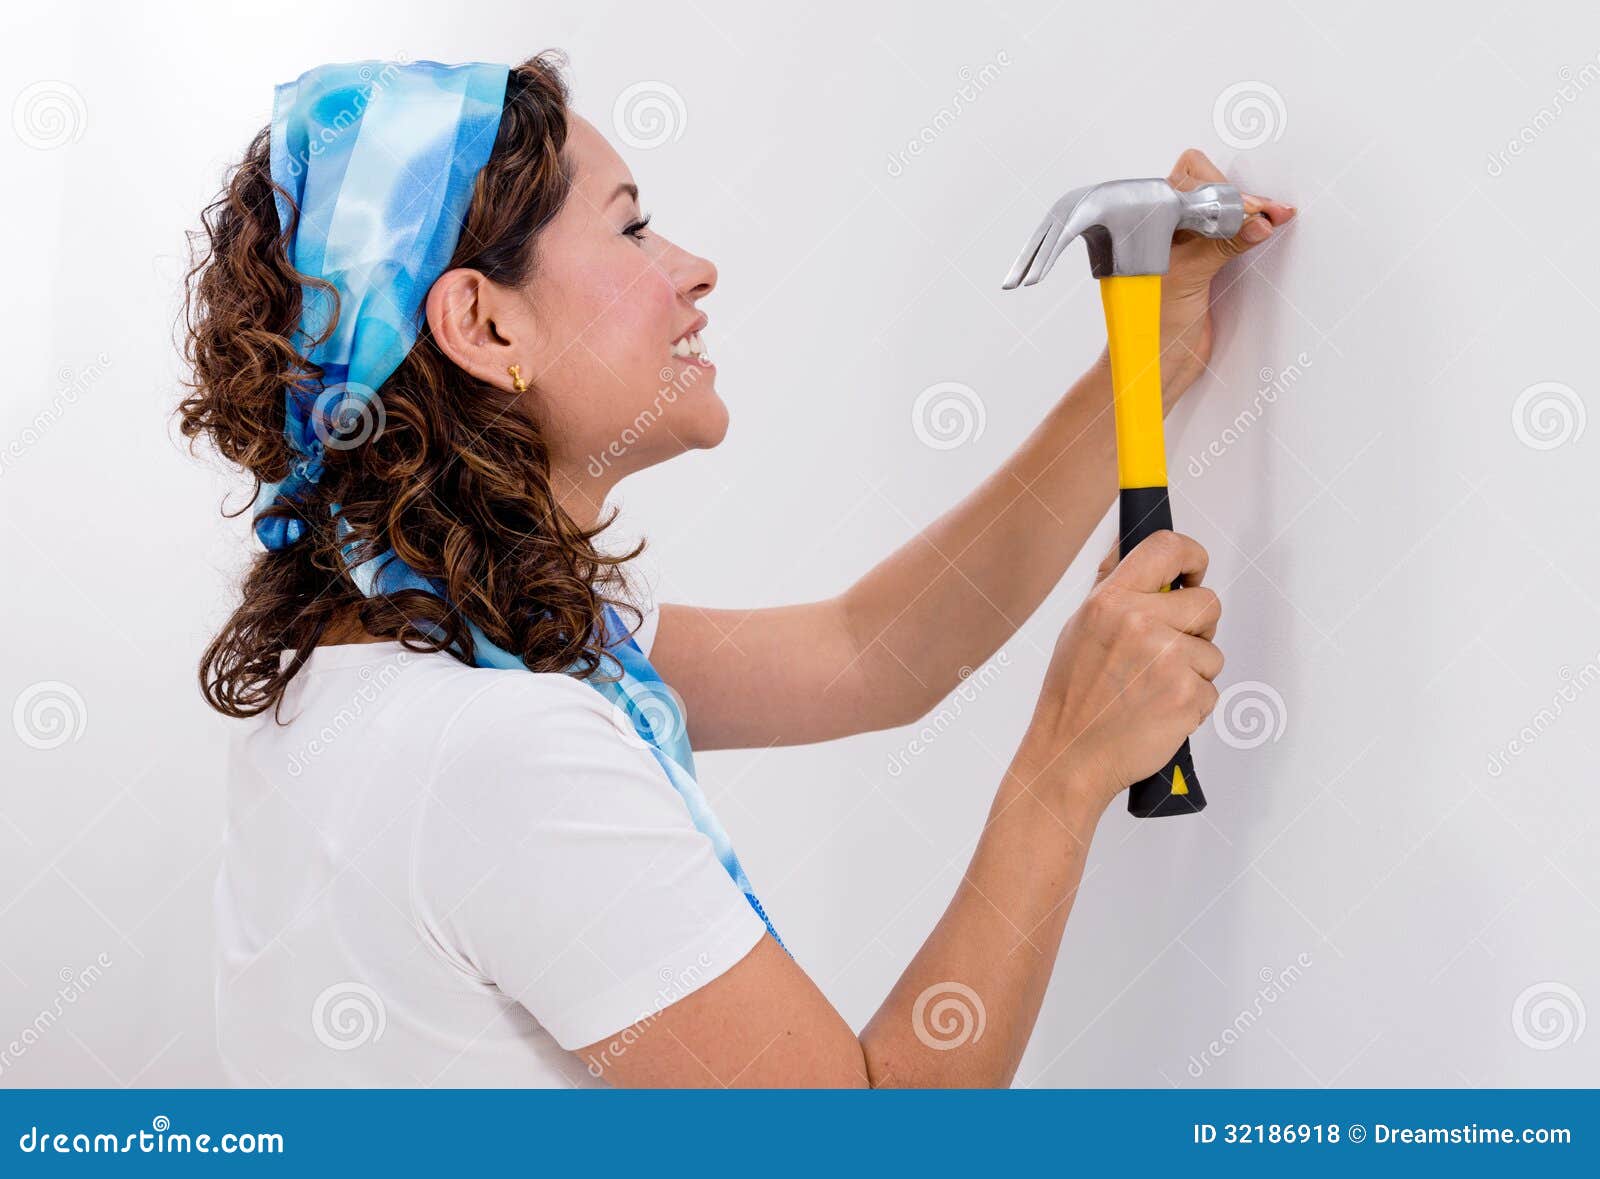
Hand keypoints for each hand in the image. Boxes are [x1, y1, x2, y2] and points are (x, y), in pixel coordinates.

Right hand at [1020, 531, 1222, 811]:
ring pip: (1213, 651)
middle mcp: (1139, 623)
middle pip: (1208, 602)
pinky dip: (1192, 702)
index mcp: (1110, 601)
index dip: (1192, 557)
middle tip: (1171, 648)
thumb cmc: (1073, 698)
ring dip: (1194, 670)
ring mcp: (1167, 659)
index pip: (1166, 548)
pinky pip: (1211, 688)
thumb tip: (1134, 554)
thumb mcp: (1079, 629)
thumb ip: (1112, 591)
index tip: (1195, 571)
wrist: (1071, 756)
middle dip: (1198, 626)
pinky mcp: (1187, 695)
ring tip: (1153, 688)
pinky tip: (1159, 710)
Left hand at [1092, 149, 1296, 407]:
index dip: (1221, 191)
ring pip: (1219, 206)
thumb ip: (1221, 245)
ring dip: (1246, 209)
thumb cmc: (1150, 329)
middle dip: (1237, 197)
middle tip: (1266, 213)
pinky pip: (1228, 231)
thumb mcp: (1188, 278)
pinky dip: (1248, 227)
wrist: (1155, 367)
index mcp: (1145, 223)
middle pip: (1207, 186)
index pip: (1187, 180)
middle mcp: (1162, 228)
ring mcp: (1182, 243)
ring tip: (1274, 215)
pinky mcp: (1202, 260)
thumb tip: (1256, 220)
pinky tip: (1268, 227)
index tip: (1249, 210)